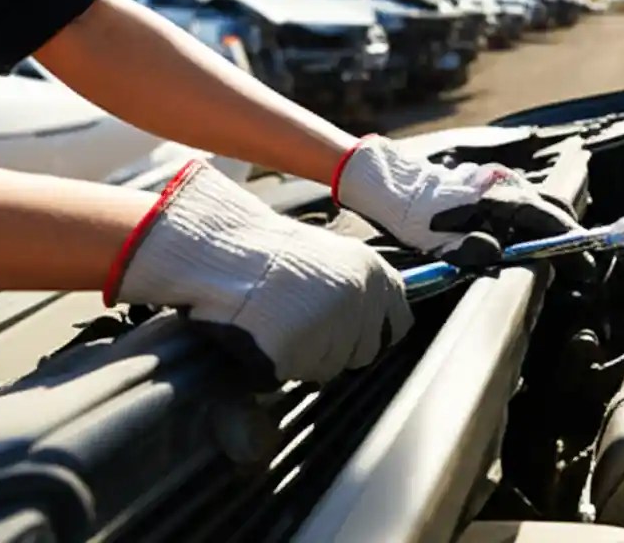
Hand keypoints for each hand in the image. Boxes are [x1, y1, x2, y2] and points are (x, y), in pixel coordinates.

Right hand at [105, 161, 411, 382]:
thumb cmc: (271, 256)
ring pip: (329, 368)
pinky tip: (265, 336)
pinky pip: (296, 374)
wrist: (224, 250)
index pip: (399, 324)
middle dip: (336, 350)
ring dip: (306, 357)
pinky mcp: (300, 347)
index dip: (376, 335)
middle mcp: (361, 298)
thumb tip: (378, 328)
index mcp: (374, 273)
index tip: (358, 337)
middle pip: (363, 353)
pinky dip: (280, 364)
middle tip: (303, 326)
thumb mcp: (331, 259)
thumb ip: (359, 290)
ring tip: (279, 324)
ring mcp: (333, 324)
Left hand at [332, 136, 581, 264]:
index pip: (545, 217)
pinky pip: (526, 203)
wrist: (391, 185)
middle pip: (553, 206)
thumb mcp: (435, 238)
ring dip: (553, 230)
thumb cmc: (412, 213)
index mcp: (494, 196)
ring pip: (541, 203)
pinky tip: (533, 243)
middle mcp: (504, 183)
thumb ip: (467, 248)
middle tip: (580, 267)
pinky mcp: (494, 186)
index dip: (567, 243)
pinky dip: (537, 223)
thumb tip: (496, 255)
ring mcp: (501, 181)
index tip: (583, 267)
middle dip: (568, 236)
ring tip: (562, 260)